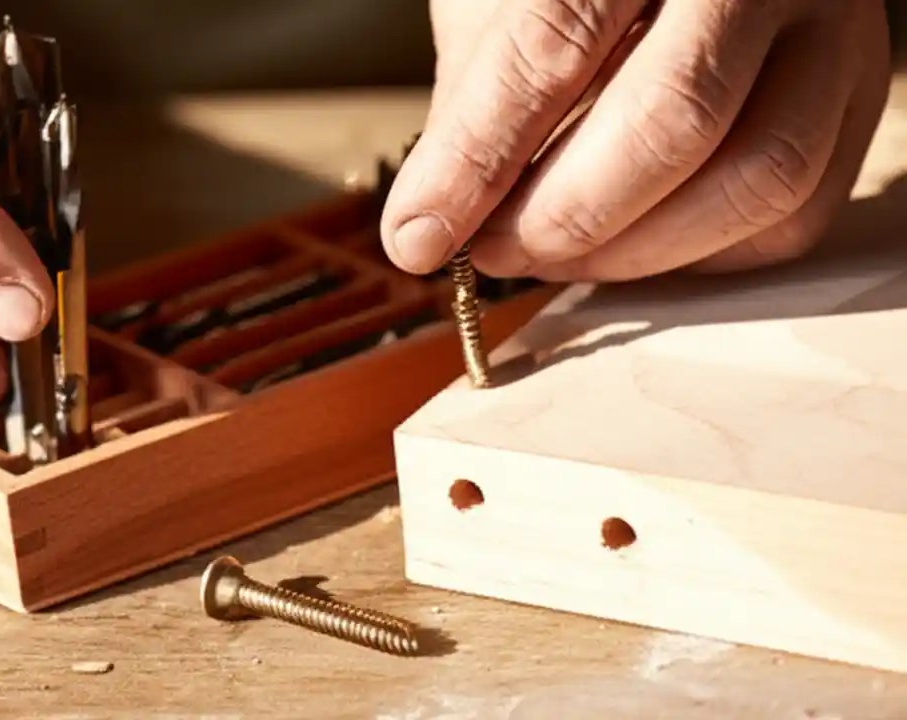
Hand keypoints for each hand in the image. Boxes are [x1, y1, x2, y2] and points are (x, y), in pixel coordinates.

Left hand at [381, 0, 891, 281]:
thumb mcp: (507, 5)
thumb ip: (478, 104)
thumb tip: (430, 225)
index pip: (555, 43)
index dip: (478, 157)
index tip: (420, 234)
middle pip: (675, 118)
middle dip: (564, 215)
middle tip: (494, 249)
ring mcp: (831, 35)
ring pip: (757, 179)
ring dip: (633, 252)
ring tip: (550, 252)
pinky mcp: (854, 105)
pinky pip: (790, 217)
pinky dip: (698, 256)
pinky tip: (630, 244)